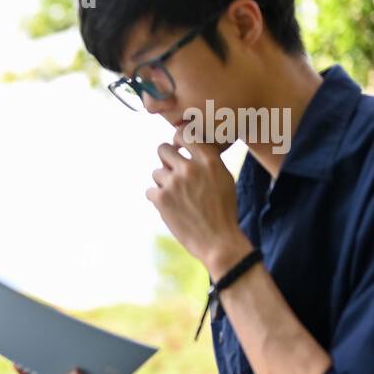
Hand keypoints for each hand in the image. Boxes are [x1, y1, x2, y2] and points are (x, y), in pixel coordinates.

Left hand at [146, 141, 251, 277]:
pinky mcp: (161, 198)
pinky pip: (150, 191)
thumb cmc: (223, 210)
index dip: (177, 139)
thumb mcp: (224, 178)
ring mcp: (174, 182)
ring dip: (163, 184)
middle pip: (162, 149)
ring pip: (156, 173)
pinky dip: (156, 199)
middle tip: (171, 172)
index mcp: (209, 160)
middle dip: (165, 159)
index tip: (178, 148)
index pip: (184, 134)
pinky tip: (170, 207)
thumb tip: (185, 148)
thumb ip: (206, 160)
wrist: (218, 240)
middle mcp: (191, 168)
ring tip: (178, 198)